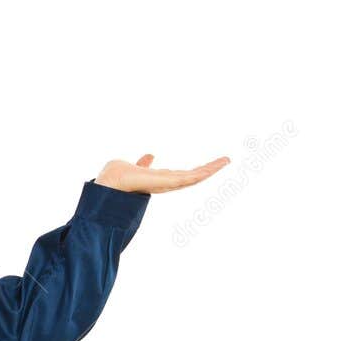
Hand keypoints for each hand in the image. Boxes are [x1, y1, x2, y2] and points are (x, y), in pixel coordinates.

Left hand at [95, 153, 229, 193]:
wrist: (113, 179)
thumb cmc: (119, 175)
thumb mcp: (137, 167)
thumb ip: (144, 164)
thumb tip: (150, 156)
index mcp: (160, 180)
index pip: (182, 176)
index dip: (196, 171)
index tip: (208, 166)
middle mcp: (167, 184)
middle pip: (192, 177)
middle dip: (209, 170)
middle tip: (225, 160)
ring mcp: (170, 184)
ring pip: (196, 177)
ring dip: (212, 168)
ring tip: (226, 159)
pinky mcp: (171, 182)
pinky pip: (193, 177)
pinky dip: (206, 171)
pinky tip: (217, 165)